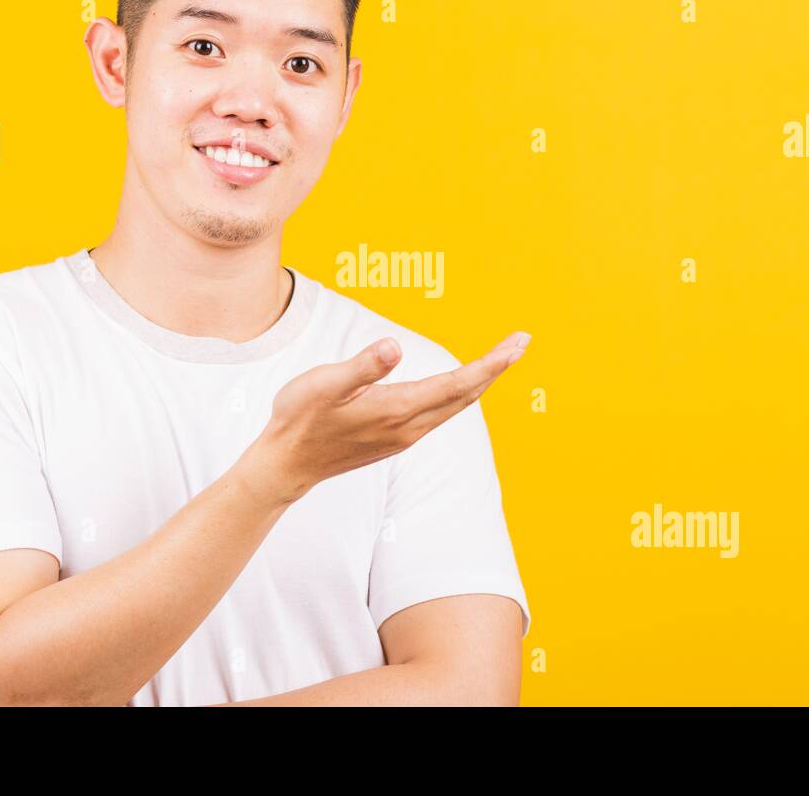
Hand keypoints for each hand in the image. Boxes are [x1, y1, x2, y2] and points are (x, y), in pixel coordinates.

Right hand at [249, 331, 531, 503]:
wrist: (287, 465)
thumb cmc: (300, 418)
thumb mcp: (324, 385)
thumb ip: (362, 367)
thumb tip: (395, 346)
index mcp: (397, 409)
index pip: (458, 383)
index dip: (491, 363)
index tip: (518, 344)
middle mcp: (409, 426)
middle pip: (466, 395)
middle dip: (496, 368)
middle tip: (522, 342)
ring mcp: (404, 436)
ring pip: (455, 406)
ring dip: (481, 381)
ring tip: (500, 359)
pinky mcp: (395, 439)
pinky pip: (441, 414)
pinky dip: (460, 394)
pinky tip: (461, 385)